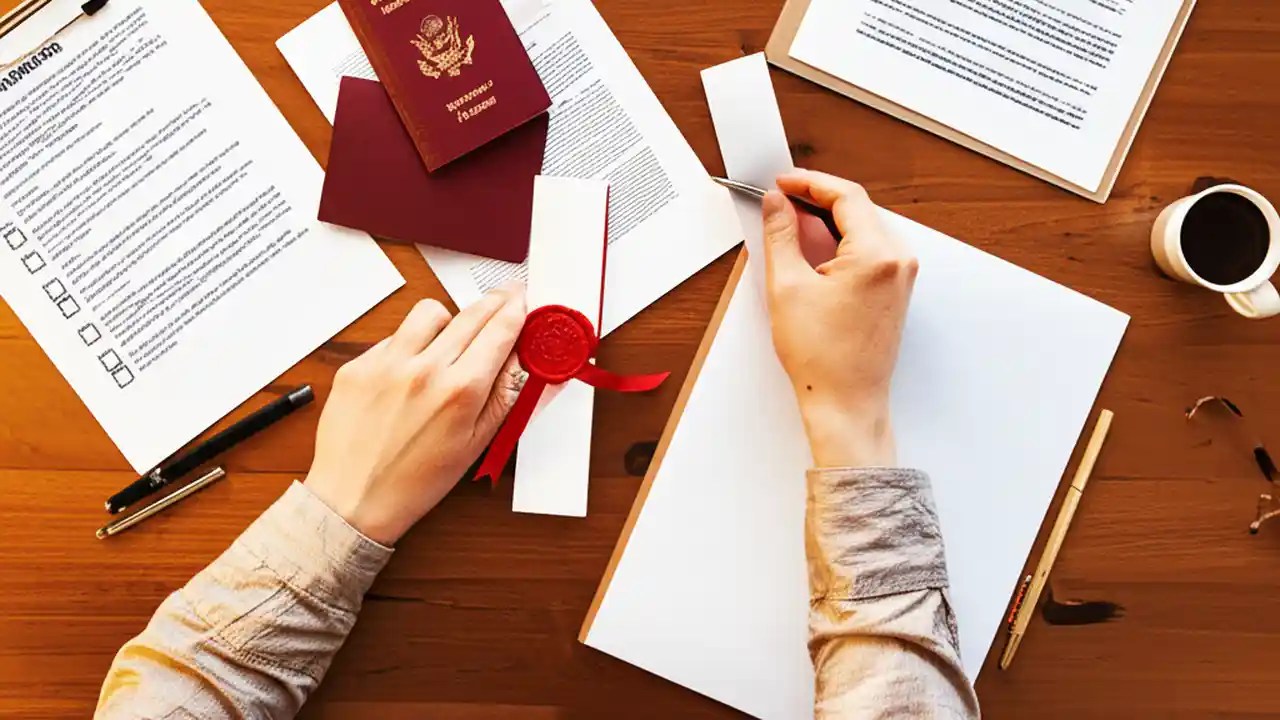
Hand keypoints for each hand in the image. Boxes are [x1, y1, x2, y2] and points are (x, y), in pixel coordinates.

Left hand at [304, 284, 527, 544]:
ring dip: (448, 321)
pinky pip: (394, 337)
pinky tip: (411, 374)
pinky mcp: (358, 365)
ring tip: (449, 344)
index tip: (524, 300)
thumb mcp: (477, 443)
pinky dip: (409, 347)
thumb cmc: (416, 482)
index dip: (518, 309)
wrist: (353, 499)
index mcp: (460, 392)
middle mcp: (424, 370)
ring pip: (430, 312)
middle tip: (504, 301)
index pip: (501, 330)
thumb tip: (538, 364)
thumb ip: (509, 396)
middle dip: (495, 302)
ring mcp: (387, 364)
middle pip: (472, 313)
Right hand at [762, 170, 917, 467]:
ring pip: (862, 228)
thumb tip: (778, 205)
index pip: (846, 195)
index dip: (808, 182)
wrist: (846, 402)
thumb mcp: (787, 287)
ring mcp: (901, 275)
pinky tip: (811, 251)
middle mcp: (898, 260)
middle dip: (816, 201)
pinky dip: (840, 243)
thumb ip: (780, 235)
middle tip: (781, 202)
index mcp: (877, 255)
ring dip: (827, 222)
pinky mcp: (896, 289)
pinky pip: (868, 249)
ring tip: (790, 228)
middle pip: (857, 208)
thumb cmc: (822, 358)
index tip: (782, 183)